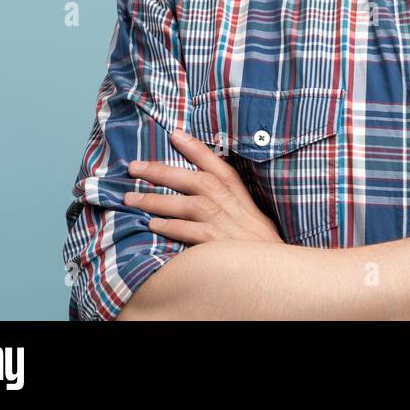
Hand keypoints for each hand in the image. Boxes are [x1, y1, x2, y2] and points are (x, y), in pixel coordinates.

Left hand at [123, 128, 283, 245]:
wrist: (277, 275)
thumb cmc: (260, 249)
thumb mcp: (251, 219)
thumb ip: (230, 204)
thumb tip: (200, 193)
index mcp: (241, 198)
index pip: (219, 167)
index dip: (197, 149)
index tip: (175, 134)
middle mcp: (234, 207)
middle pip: (198, 181)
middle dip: (164, 171)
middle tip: (135, 166)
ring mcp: (228, 226)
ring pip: (191, 205)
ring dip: (158, 200)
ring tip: (132, 198)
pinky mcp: (220, 247)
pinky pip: (192, 233)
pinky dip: (172, 227)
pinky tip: (152, 225)